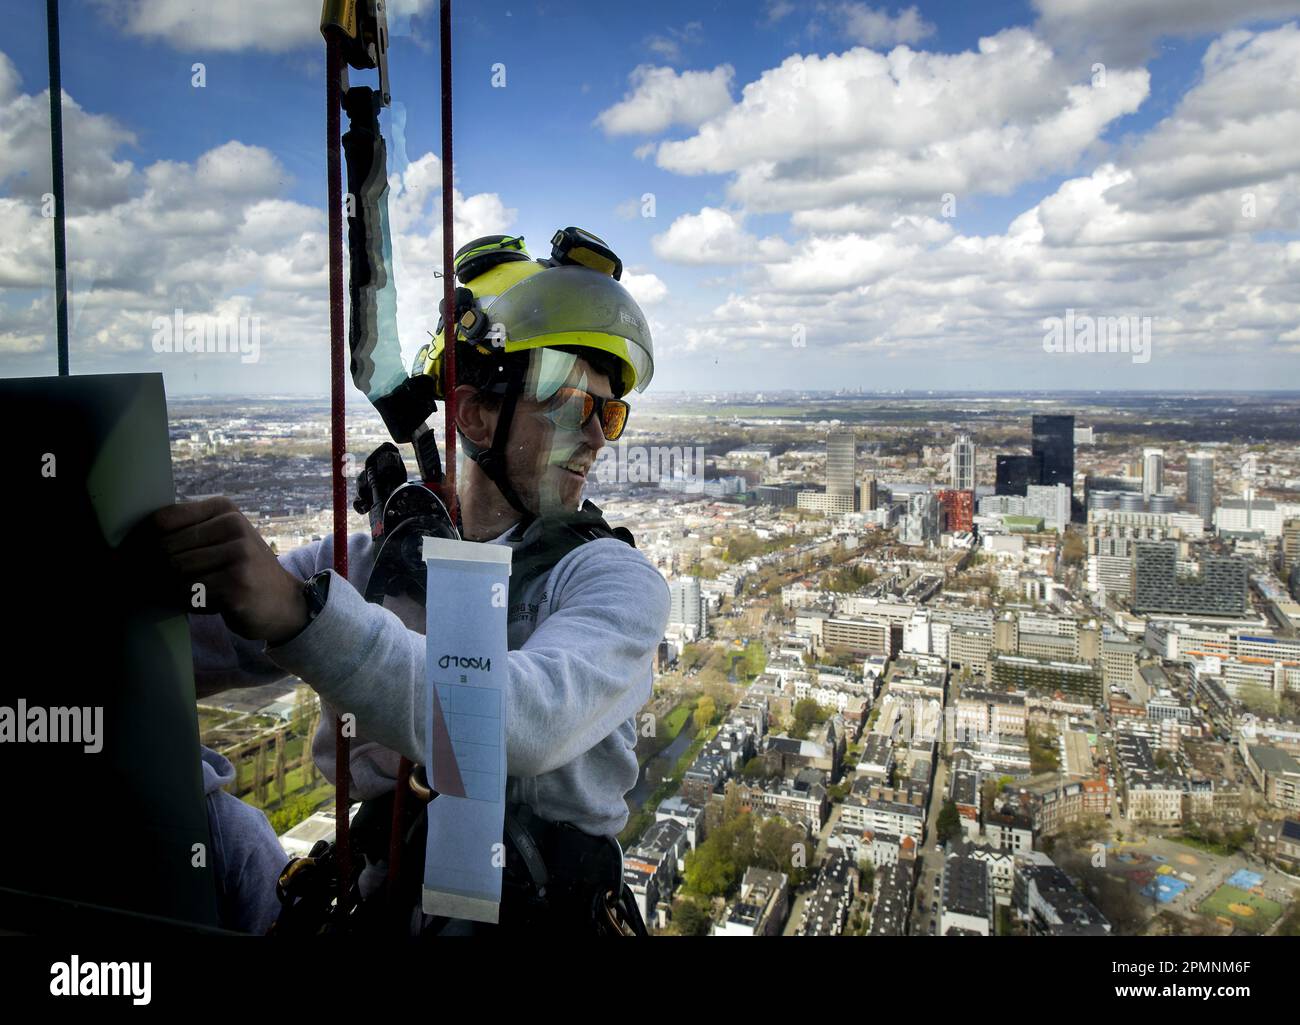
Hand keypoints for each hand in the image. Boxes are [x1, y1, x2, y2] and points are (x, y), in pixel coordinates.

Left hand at [128, 497, 309, 643]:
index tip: (120, 559)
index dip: (136, 542)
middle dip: (142, 570)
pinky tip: (179, 605)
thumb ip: (188, 533)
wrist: (284, 602)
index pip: (163, 520)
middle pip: (165, 548)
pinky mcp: (237, 585)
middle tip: (125, 584)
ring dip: (156, 588)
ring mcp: (238, 555)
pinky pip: (189, 593)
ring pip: (174, 572)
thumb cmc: (241, 571)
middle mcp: (234, 526)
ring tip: (148, 595)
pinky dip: (177, 602)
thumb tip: (128, 544)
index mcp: (224, 509)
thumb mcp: (223, 540)